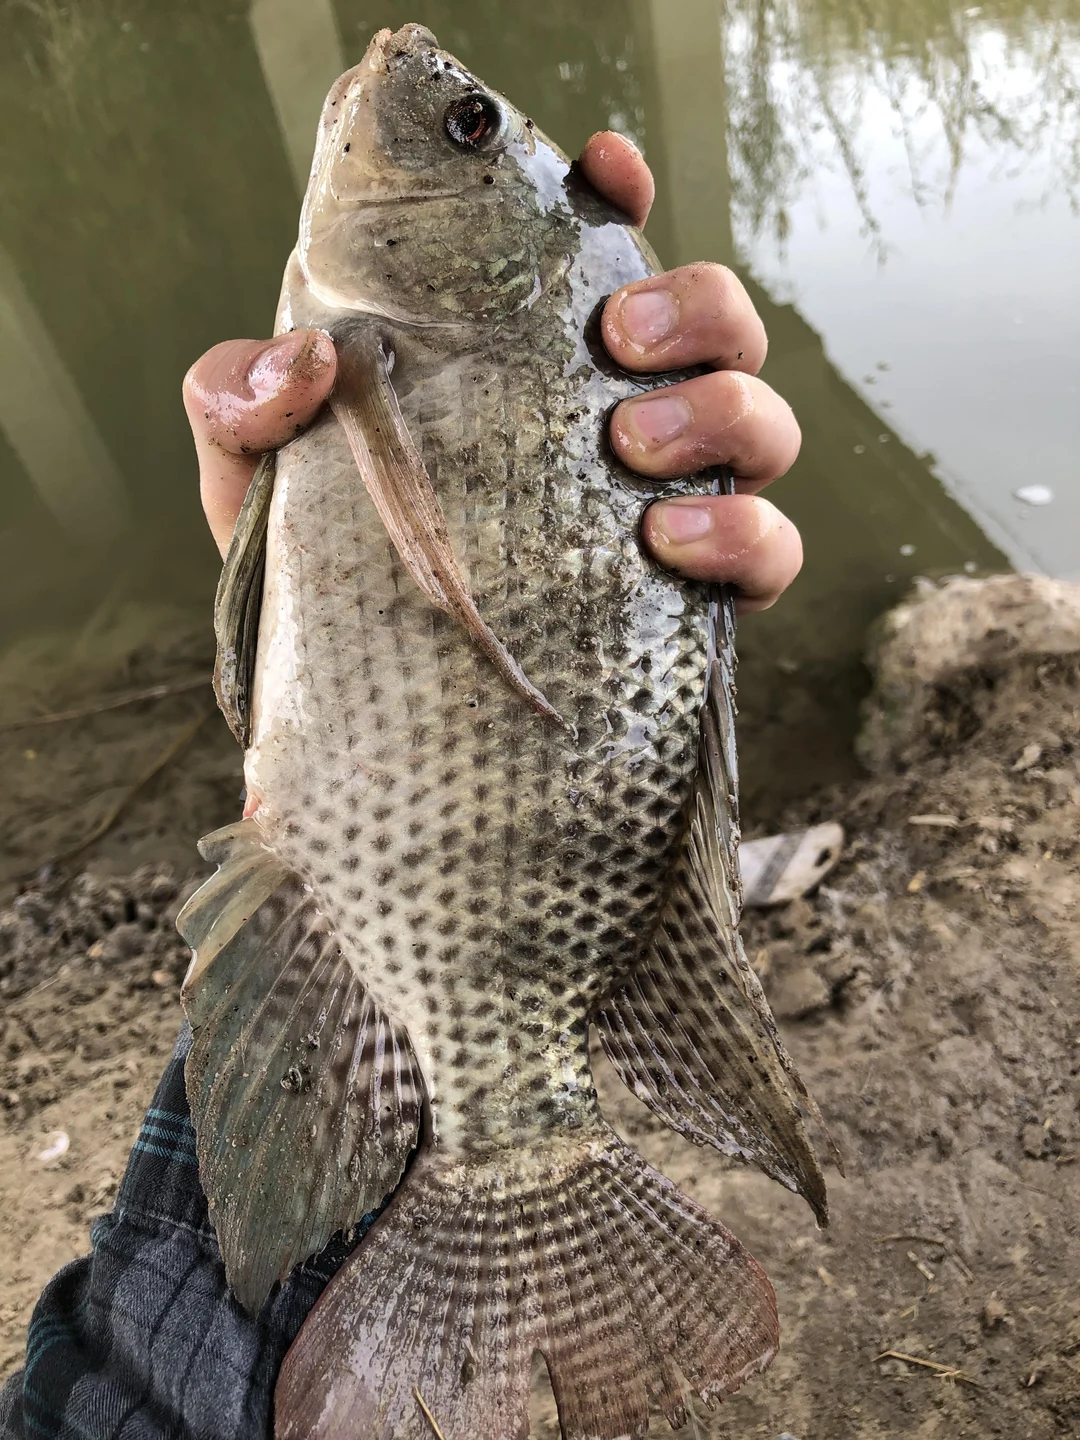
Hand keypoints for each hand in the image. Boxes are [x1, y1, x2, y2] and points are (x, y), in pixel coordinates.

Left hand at [184, 134, 801, 613]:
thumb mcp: (260, 478)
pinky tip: (668, 543)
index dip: (618, 197)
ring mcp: (667, 507)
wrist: (366, 713)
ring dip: (724, 412)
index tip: (606, 169)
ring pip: (762, 421)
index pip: (598, 255)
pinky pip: (770, 551)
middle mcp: (614, 422)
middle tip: (619, 341)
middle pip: (718, 321)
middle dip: (696, 306)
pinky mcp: (693, 601)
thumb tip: (304, 356)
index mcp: (527, 367)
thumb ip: (241, 399)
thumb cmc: (328, 577)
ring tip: (636, 448)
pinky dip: (746, 535)